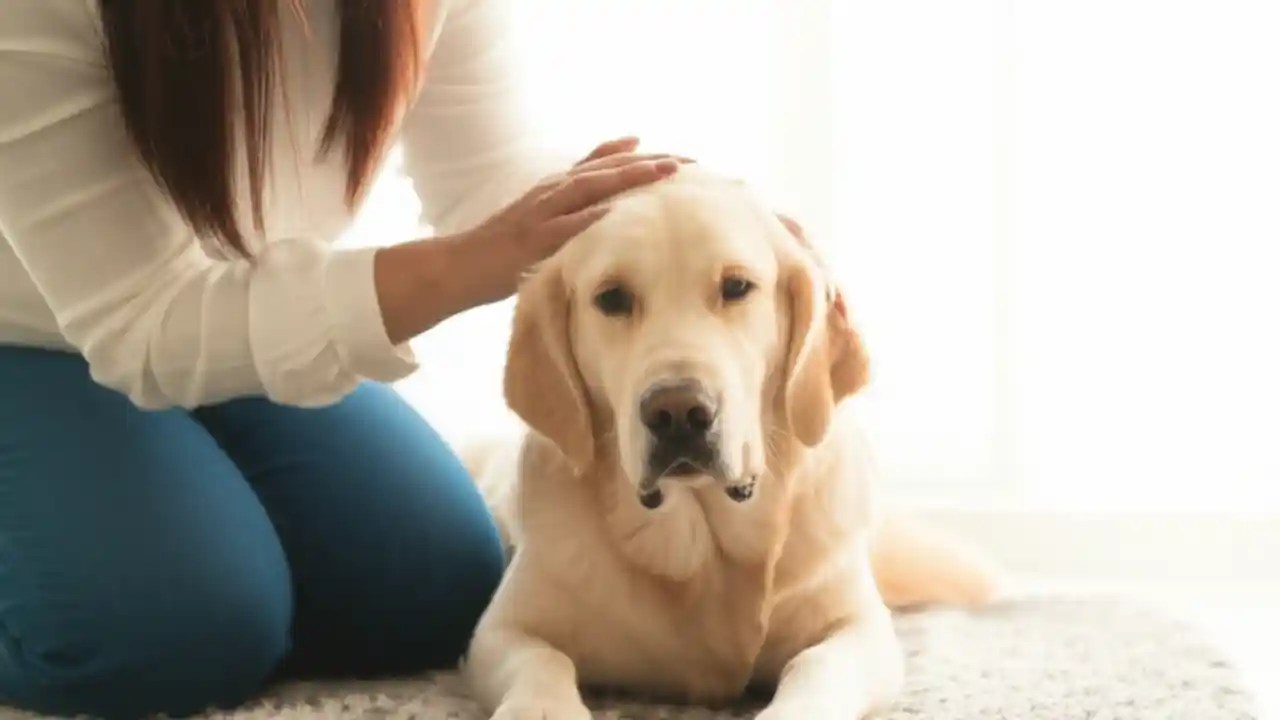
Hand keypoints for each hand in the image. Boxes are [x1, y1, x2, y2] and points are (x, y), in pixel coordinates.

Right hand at [457, 137, 684, 304]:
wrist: (459, 266)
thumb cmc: (502, 251)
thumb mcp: (540, 224)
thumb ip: (569, 213)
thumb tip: (601, 214)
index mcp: (555, 188)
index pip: (602, 164)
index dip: (638, 157)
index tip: (674, 155)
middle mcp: (551, 191)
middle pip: (606, 168)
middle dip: (647, 162)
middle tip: (686, 160)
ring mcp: (541, 212)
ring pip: (591, 186)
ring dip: (628, 176)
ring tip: (663, 171)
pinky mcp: (533, 238)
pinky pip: (566, 224)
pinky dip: (591, 215)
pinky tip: (617, 211)